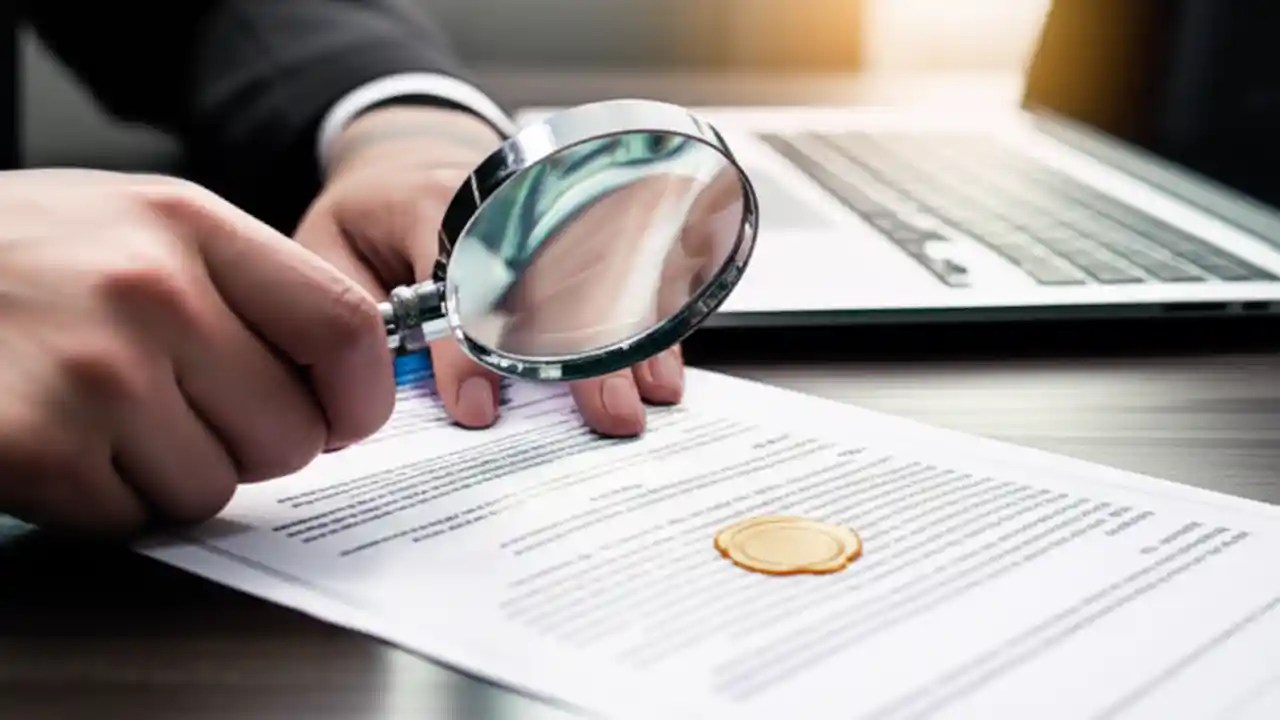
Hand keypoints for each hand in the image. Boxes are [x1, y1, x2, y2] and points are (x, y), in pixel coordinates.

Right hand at [0, 170, 394, 534]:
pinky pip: (134, 517)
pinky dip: (106, 499)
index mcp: (190, 225)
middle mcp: (151, 292)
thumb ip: (247, 286)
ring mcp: (93, 373)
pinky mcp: (37, 448)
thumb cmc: (22, 254)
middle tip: (196, 415)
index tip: (345, 418)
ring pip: (216, 487)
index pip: (343, 327)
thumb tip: (346, 374)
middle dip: (256, 445)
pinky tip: (65, 440)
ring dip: (175, 473)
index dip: (360, 395)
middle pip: (292, 432)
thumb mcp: (139, 226)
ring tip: (112, 416)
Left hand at [296, 106, 684, 435]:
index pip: (461, 283)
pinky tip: (662, 366)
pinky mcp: (573, 233)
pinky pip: (616, 279)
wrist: (411, 154)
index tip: (479, 410)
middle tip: (608, 413)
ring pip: (599, 279)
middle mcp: (505, 205)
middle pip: (554, 282)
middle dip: (584, 355)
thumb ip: (350, 306)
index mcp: (433, 203)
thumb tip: (379, 383)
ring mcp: (548, 215)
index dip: (469, 353)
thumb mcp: (327, 245)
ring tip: (651, 394)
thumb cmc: (369, 212)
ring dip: (629, 344)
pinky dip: (642, 326)